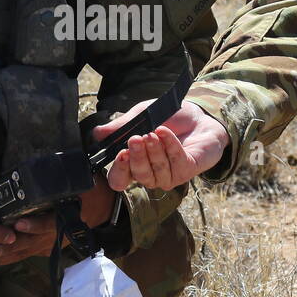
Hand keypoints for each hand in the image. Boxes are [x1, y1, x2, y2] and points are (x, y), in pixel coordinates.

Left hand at [0, 174, 116, 269]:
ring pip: (23, 251)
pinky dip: (4, 258)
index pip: (50, 223)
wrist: (102, 208)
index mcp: (66, 214)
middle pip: (30, 242)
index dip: (36, 225)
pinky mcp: (42, 247)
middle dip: (8, 247)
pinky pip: (22, 254)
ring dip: (2, 257)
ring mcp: (48, 242)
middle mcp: (56, 233)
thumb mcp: (84, 178)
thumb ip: (68, 170)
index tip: (19, 223)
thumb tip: (70, 147)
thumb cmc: (89, 189)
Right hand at [93, 99, 229, 191]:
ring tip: (153, 132)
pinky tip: (165, 132)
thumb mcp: (141, 117)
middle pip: (138, 177)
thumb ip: (120, 126)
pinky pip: (175, 162)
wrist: (199, 117)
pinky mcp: (187, 170)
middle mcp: (151, 174)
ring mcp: (169, 175)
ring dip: (154, 151)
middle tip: (136, 139)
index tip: (121, 153)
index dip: (119, 171)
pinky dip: (169, 145)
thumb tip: (97, 133)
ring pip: (157, 171)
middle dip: (137, 158)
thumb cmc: (168, 119)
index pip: (120, 180)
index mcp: (135, 165)